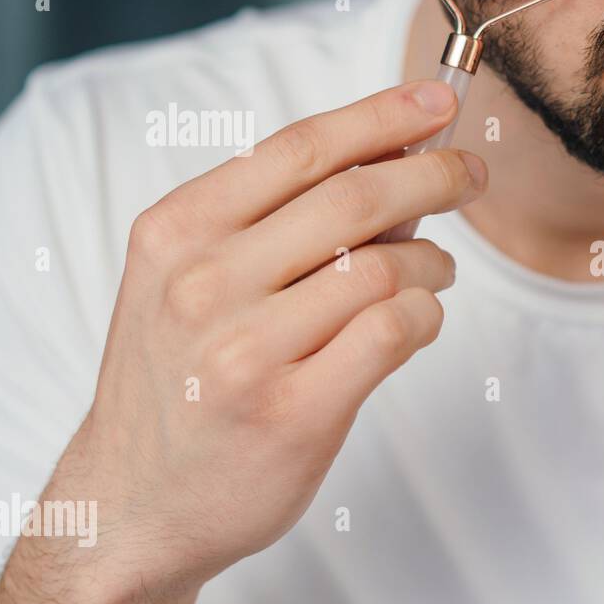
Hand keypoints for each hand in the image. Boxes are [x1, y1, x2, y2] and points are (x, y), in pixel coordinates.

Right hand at [39, 79, 484, 603]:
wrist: (135, 502)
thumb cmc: (179, 382)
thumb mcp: (187, 282)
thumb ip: (272, 223)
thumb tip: (394, 164)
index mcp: (176, 234)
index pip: (298, 150)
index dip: (380, 116)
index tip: (437, 101)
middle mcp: (204, 285)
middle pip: (353, 198)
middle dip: (431, 175)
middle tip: (469, 174)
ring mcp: (247, 352)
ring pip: (385, 267)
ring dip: (433, 262)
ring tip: (435, 272)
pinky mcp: (294, 411)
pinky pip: (395, 331)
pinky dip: (427, 315)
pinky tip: (419, 320)